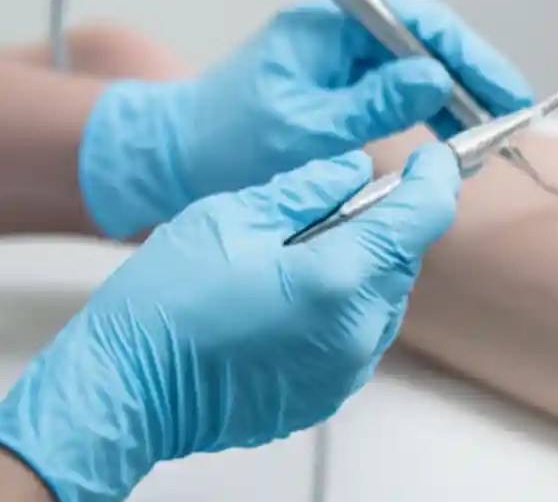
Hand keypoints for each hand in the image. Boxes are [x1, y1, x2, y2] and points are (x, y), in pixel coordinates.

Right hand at [0, 143, 459, 501]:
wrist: (124, 389)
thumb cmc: (162, 306)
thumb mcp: (232, 216)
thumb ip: (307, 190)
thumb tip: (352, 171)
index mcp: (336, 281)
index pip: (420, 219)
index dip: (433, 180)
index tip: (432, 159)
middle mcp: (352, 335)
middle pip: (401, 260)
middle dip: (383, 223)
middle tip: (337, 201)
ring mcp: (342, 373)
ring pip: (382, 300)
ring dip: (361, 267)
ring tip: (298, 253)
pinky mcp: (325, 396)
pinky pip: (357, 337)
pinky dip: (341, 308)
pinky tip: (290, 295)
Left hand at [79, 0, 530, 237]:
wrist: (172, 159)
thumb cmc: (222, 141)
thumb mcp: (304, 129)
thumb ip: (372, 105)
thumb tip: (434, 80)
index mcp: (325, 29)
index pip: (417, 23)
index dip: (469, 55)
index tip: (504, 92)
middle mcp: (336, 36)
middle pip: (425, 42)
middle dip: (473, 78)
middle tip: (512, 118)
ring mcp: (337, 62)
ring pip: (416, 68)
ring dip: (456, 98)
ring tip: (490, 135)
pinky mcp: (336, 89)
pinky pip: (396, 90)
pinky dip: (428, 112)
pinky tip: (452, 139)